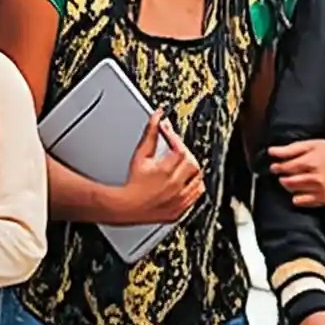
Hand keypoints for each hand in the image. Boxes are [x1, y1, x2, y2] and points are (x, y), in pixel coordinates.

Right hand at [110, 110, 203, 224]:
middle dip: (185, 154)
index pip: (180, 149)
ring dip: (192, 170)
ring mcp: (179, 199)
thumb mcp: (140, 155)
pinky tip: (186, 180)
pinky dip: (194, 185)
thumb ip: (150, 133)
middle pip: (192, 163)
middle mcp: (174, 185)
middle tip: (176, 151)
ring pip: (198, 178)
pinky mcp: (180, 209)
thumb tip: (158, 115)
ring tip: (181, 166)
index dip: (176, 140)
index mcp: (165, 171)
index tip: (170, 136)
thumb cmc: (132, 182)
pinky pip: (197, 194)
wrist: (126, 206)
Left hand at [268, 140, 324, 207]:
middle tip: (283, 174)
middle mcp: (315, 179)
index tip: (275, 167)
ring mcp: (320, 191)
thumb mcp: (312, 144)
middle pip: (288, 182)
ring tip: (293, 180)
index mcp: (311, 163)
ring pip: (294, 193)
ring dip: (290, 187)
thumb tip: (271, 151)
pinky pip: (303, 202)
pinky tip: (302, 189)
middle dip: (282, 178)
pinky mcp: (324, 200)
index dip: (278, 167)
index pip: (286, 168)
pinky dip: (298, 197)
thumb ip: (291, 149)